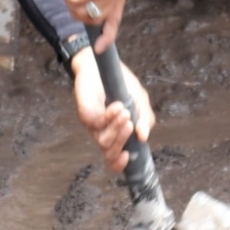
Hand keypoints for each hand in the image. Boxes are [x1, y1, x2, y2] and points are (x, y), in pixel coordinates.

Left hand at [69, 51, 151, 172]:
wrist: (102, 64)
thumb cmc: (120, 83)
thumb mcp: (139, 99)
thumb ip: (145, 119)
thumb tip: (144, 137)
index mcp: (116, 133)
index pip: (115, 158)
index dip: (120, 164)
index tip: (129, 158)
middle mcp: (103, 132)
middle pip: (109, 153)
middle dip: (121, 142)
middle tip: (131, 125)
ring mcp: (92, 125)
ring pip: (102, 140)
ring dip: (116, 129)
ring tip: (125, 112)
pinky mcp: (85, 113)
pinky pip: (96, 122)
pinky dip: (108, 116)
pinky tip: (117, 106)